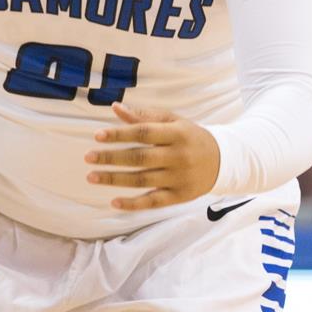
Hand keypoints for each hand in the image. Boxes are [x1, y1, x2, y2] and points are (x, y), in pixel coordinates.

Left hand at [85, 101, 222, 210]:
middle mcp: (178, 156)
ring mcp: (179, 178)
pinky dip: (133, 204)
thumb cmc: (190, 137)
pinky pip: (153, 201)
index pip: (144, 133)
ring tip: (92, 176)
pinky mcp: (180, 196)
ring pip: (142, 180)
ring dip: (114, 179)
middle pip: (140, 158)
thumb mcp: (173, 122)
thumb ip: (144, 116)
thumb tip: (115, 107)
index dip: (120, 134)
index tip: (97, 135)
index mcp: (177, 133)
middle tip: (88, 157)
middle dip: (111, 158)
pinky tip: (114, 202)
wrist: (223, 160)